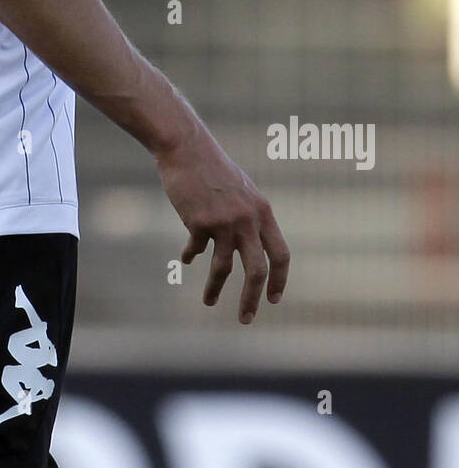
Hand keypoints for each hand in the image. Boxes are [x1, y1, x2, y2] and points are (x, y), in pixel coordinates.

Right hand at [157, 115, 289, 323]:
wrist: (187, 148)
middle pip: (257, 270)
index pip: (281, 254)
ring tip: (209, 302)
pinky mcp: (199, 222)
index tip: (273, 299)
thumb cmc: (213, 168)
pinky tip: (186, 258)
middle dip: (252, 299)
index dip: (280, 280)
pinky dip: (191, 256)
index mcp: (263, 212)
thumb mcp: (242, 191)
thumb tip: (249, 248)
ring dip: (215, 289)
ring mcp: (223, 221)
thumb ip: (249, 218)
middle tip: (247, 319)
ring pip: (223, 267)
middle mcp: (248, 219)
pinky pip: (196, 249)